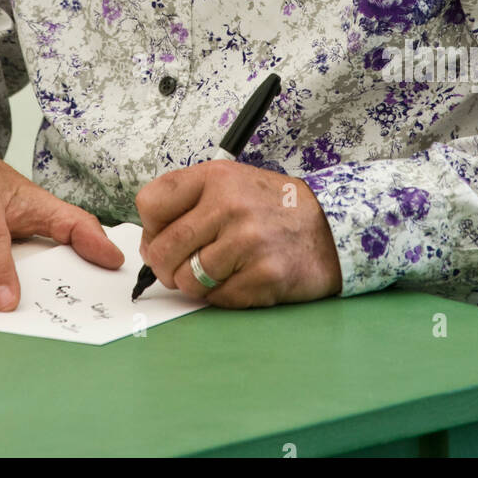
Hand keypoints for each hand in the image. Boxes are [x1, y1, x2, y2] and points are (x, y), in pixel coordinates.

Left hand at [135, 160, 341, 307]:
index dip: (149, 228)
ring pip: (186, 280)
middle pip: (163, 250)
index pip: (150, 204)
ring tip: (216, 271)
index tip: (162, 235)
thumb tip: (148, 242)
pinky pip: (217, 299)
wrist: (329, 227)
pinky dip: (222, 296)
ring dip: (194, 284)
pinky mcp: (264, 276)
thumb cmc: (272, 207)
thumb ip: (187, 201)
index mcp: (215, 178)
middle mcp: (229, 206)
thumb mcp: (229, 182)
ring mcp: (248, 242)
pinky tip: (240, 279)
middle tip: (181, 267)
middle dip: (165, 267)